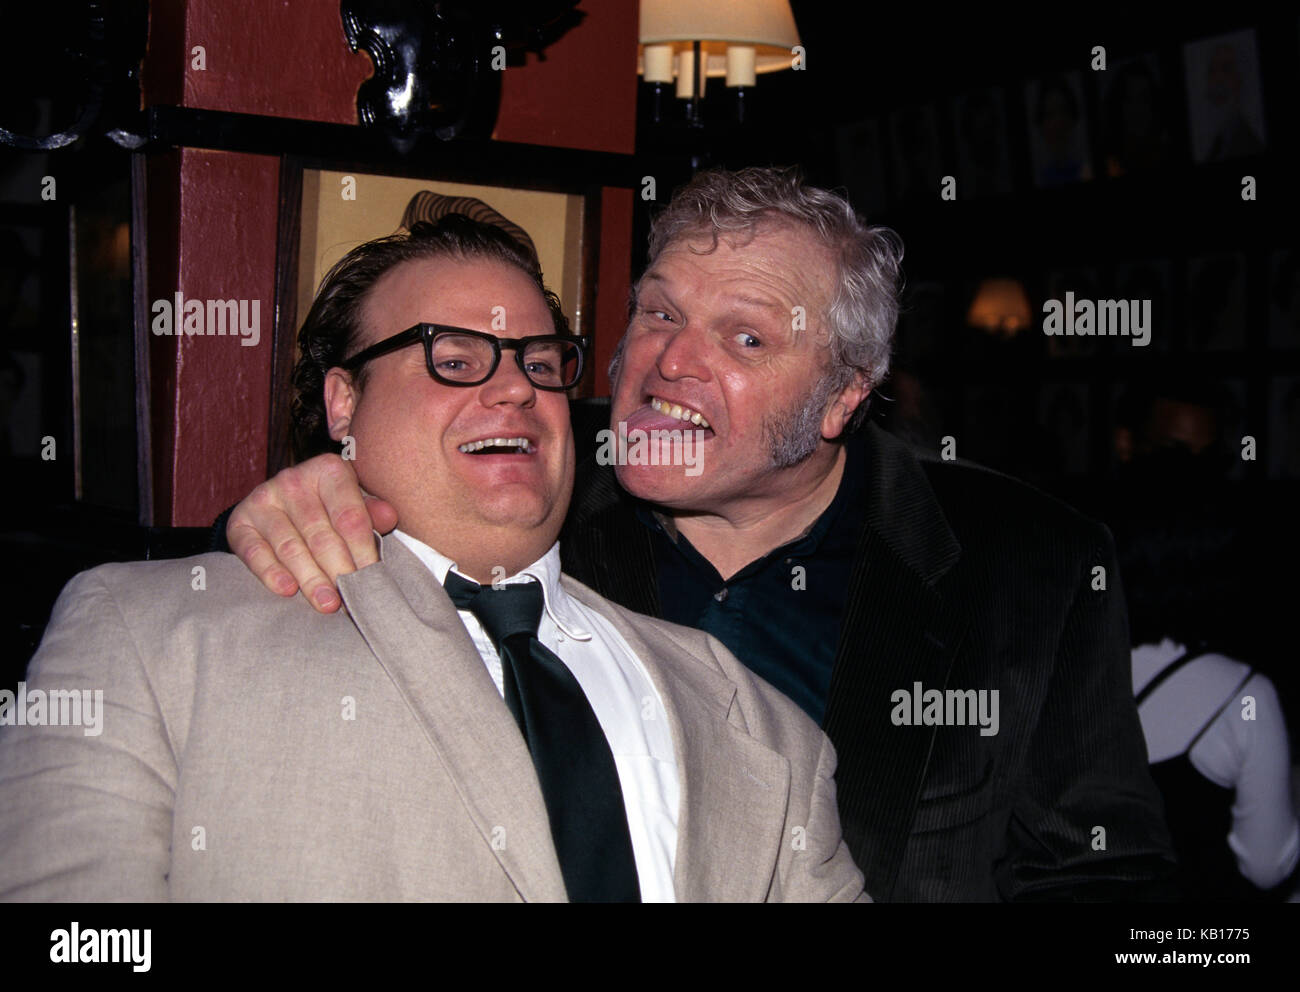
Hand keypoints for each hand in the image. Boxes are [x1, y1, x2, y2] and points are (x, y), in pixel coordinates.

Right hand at [225, 454, 397, 612]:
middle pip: (320, 535)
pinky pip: (255, 551)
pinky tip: (287, 590)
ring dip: (310, 579)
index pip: (349, 516)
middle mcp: (293, 481)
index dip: (363, 551)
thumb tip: (390, 518)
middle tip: (353, 598)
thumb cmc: (329, 508)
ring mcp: (263, 500)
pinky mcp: (240, 522)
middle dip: (339, 570)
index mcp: (328, 471)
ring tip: (327, 604)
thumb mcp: (354, 502)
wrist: (279, 506)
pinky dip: (271, 572)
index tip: (373, 578)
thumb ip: (372, 512)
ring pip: (291, 547)